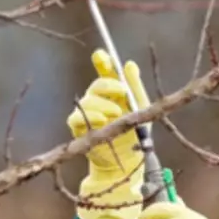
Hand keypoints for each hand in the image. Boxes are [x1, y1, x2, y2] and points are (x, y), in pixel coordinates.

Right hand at [66, 49, 147, 218]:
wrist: (130, 163)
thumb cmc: (137, 134)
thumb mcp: (142, 108)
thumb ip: (135, 87)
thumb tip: (130, 65)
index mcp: (115, 93)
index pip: (105, 72)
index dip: (102, 62)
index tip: (101, 55)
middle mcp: (99, 100)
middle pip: (96, 85)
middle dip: (107, 85)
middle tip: (120, 91)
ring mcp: (88, 114)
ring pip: (87, 100)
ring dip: (102, 103)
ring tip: (115, 112)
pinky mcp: (80, 129)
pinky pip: (76, 117)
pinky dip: (88, 116)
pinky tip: (101, 119)